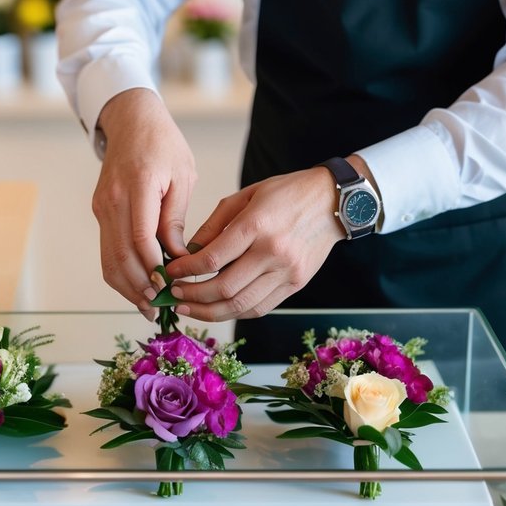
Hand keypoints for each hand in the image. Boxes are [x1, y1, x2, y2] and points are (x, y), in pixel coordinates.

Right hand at [93, 88, 197, 313]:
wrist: (131, 120)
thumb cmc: (163, 144)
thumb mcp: (182, 176)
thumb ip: (176, 219)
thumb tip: (177, 258)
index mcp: (137, 186)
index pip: (140, 237)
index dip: (152, 268)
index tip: (167, 286)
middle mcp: (112, 200)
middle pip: (119, 256)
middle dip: (138, 287)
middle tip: (158, 307)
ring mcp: (101, 208)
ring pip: (108, 259)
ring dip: (127, 287)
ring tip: (148, 306)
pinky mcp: (100, 213)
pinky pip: (107, 251)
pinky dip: (120, 273)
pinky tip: (138, 287)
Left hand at [162, 160, 364, 320]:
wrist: (334, 202)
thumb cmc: (288, 193)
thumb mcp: (246, 196)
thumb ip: (215, 225)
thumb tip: (189, 252)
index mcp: (257, 225)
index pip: (213, 259)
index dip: (186, 271)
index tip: (171, 273)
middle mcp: (273, 252)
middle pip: (224, 288)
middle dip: (193, 296)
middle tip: (174, 296)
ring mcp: (287, 272)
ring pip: (241, 305)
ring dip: (209, 311)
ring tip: (189, 309)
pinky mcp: (296, 285)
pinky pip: (260, 308)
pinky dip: (234, 312)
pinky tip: (217, 308)